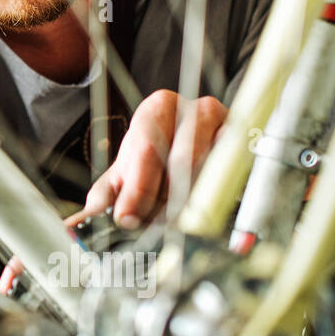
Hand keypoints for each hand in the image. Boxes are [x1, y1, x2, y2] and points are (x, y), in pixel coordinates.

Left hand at [64, 89, 226, 232]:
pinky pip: (236, 178)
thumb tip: (83, 219)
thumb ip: (105, 193)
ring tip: (175, 224)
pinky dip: (220, 200)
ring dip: (191, 204)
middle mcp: (196, 109)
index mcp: (159, 107)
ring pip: (210, 173)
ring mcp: (230, 126)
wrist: (192, 140)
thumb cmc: (154, 157)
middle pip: (181, 164)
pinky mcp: (251, 147)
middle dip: (164, 202)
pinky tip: (206, 213)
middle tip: (153, 228)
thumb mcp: (125, 171)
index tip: (127, 218)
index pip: (148, 150)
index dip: (138, 189)